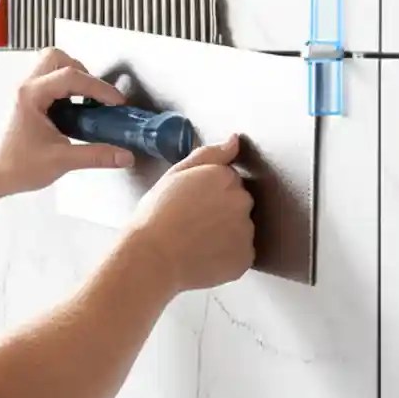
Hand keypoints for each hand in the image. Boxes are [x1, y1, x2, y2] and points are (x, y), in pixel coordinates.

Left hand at [0, 48, 131, 192]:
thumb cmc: (16, 165)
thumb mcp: (61, 161)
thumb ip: (96, 156)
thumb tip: (123, 155)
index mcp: (31, 95)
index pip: (72, 77)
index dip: (99, 88)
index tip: (116, 102)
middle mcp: (26, 87)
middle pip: (57, 58)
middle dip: (82, 73)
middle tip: (95, 96)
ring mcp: (25, 91)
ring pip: (50, 64)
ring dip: (72, 76)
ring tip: (85, 99)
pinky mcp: (27, 99)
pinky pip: (48, 78)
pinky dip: (65, 86)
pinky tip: (74, 108)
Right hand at [125, 134, 254, 291]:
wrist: (151, 257)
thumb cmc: (156, 215)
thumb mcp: (176, 174)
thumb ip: (210, 154)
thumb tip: (235, 140)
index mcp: (225, 176)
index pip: (229, 180)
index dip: (209, 192)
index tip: (192, 203)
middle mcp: (241, 200)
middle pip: (239, 202)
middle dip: (222, 210)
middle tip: (193, 223)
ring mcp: (246, 230)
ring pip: (242, 228)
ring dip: (227, 233)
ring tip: (197, 241)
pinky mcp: (246, 257)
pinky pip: (242, 253)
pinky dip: (228, 256)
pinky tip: (205, 255)